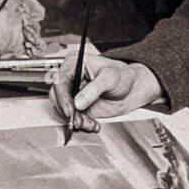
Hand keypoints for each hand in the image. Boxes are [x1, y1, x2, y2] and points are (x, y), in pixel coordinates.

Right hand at [48, 51, 164, 132]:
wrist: (131, 89)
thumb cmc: (122, 75)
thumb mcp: (111, 77)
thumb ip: (94, 89)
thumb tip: (78, 101)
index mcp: (75, 63)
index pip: (60, 80)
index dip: (62, 97)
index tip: (70, 110)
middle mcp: (71, 78)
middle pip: (57, 97)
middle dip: (68, 112)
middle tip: (79, 122)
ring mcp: (73, 93)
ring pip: (64, 110)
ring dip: (76, 120)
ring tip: (90, 124)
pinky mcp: (77, 106)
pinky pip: (73, 118)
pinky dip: (82, 124)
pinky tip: (93, 124)